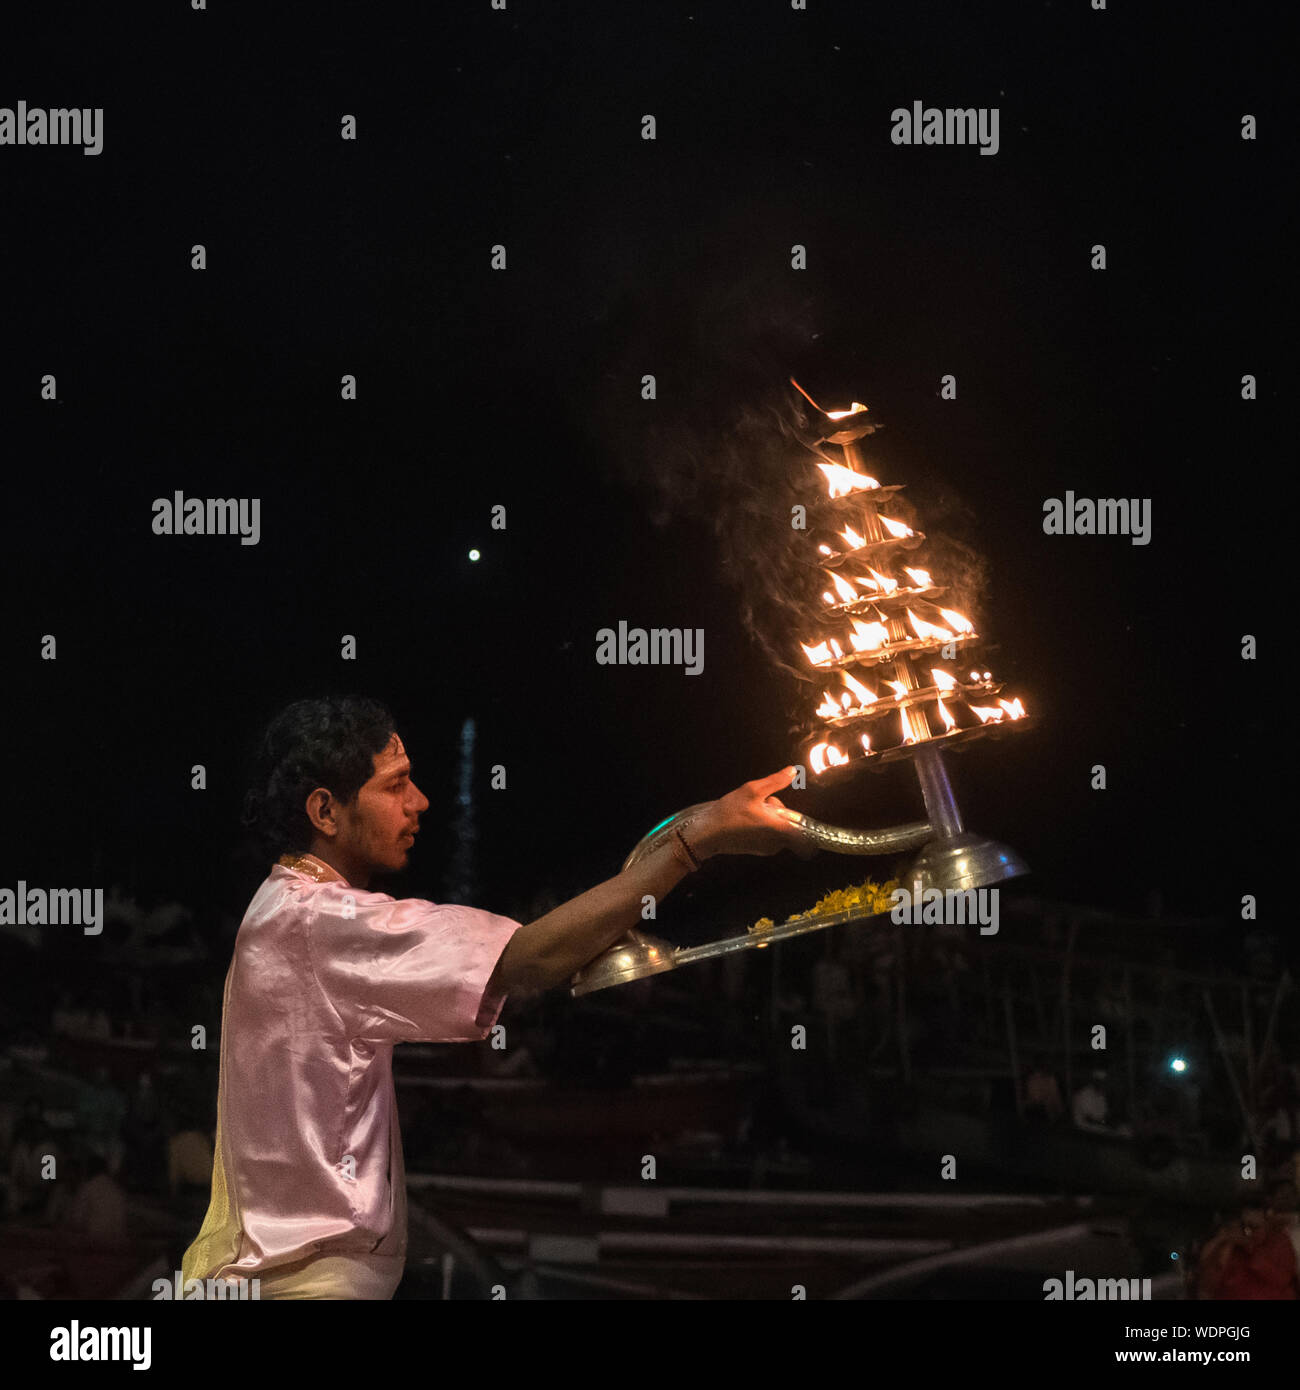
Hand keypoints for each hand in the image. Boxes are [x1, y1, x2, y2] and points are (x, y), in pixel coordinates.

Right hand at [689, 768, 812, 858]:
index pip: (807, 834)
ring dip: (771, 819)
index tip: (794, 813)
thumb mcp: (752, 790)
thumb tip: (793, 772)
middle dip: (779, 812)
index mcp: (780, 828)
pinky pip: (769, 837)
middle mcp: (777, 842)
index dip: (803, 821)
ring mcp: (767, 849)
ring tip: (752, 811)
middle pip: (790, 825)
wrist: (708, 833)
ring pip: (779, 830)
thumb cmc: (729, 813)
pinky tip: (747, 820)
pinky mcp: (758, 851)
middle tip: (762, 803)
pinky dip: (763, 827)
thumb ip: (775, 781)